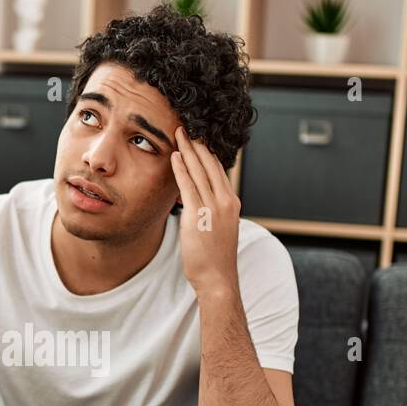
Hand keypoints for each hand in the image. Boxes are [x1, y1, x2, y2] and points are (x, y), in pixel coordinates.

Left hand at [171, 126, 240, 297]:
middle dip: (198, 144)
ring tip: (179, 133)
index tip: (198, 138)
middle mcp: (226, 201)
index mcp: (231, 202)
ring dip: (189, 149)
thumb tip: (196, 202)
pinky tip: (175, 155)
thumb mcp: (217, 229)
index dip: (207, 152)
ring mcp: (214, 207)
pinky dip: (182, 168)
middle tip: (187, 126)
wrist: (218, 278)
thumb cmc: (214, 259)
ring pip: (200, 171)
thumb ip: (210, 211)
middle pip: (211, 165)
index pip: (219, 170)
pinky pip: (189, 185)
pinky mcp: (199, 215)